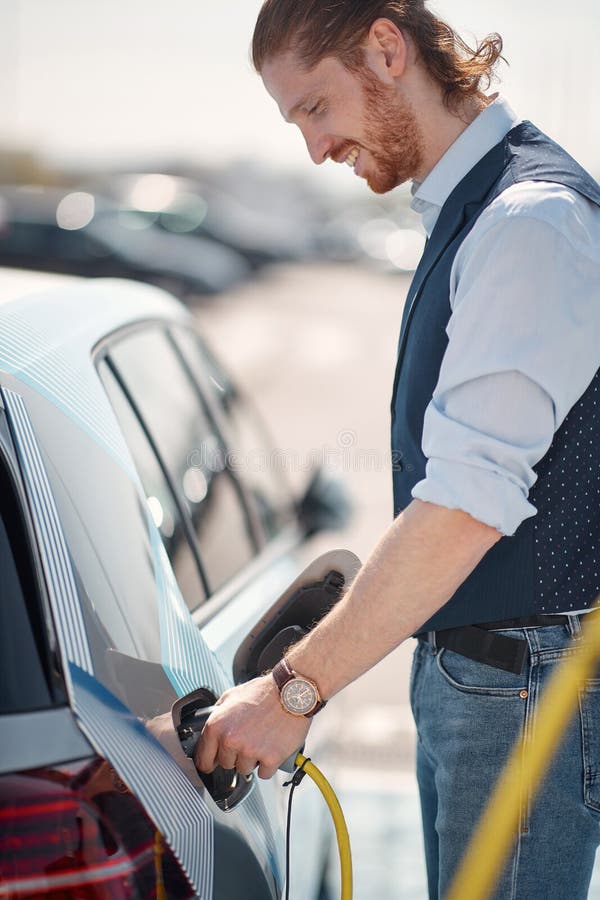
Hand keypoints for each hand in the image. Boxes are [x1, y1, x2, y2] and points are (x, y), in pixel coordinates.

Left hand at [194, 674, 311, 779]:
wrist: (291, 692)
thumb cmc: (264, 692)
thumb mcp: (232, 695)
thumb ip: (218, 714)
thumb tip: (211, 730)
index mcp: (216, 726)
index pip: (203, 760)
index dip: (210, 761)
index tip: (215, 762)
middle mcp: (231, 740)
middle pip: (226, 765)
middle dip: (235, 755)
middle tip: (248, 739)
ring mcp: (250, 751)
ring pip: (245, 770)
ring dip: (252, 760)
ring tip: (261, 741)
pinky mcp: (270, 758)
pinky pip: (264, 773)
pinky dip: (268, 764)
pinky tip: (271, 749)